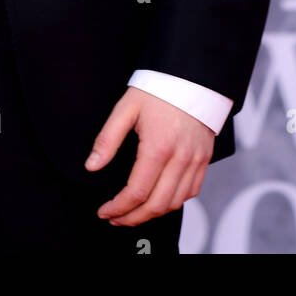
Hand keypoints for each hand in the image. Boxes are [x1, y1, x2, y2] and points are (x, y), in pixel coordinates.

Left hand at [85, 87, 214, 225]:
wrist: (192, 77)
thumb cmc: (159, 90)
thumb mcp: (126, 108)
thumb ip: (108, 139)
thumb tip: (92, 165)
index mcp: (158, 147)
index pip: (136, 192)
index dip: (118, 207)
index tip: (104, 211)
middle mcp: (180, 159)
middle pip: (156, 205)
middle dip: (132, 218)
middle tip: (115, 218)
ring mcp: (195, 161)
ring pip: (174, 203)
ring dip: (152, 214)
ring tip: (133, 213)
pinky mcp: (204, 160)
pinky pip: (191, 192)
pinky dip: (173, 203)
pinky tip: (158, 200)